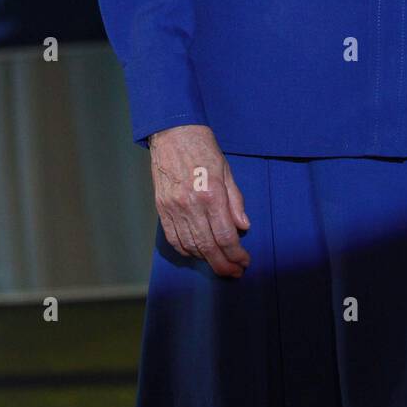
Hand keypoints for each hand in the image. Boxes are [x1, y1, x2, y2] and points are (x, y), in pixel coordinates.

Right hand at [147, 124, 250, 277]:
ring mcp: (174, 208)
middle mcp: (191, 205)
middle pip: (208, 247)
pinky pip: (173, 239)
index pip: (226, 236)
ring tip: (219, 263)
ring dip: (206, 260)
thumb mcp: (227, 170)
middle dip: (224, 265)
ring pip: (191, 246)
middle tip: (234, 272)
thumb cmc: (203, 148)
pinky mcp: (162, 209)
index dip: (236, 254)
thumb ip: (235, 201)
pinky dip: (186, 251)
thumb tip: (243, 227)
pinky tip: (197, 253)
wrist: (173, 133)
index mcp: (211, 194)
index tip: (244, 261)